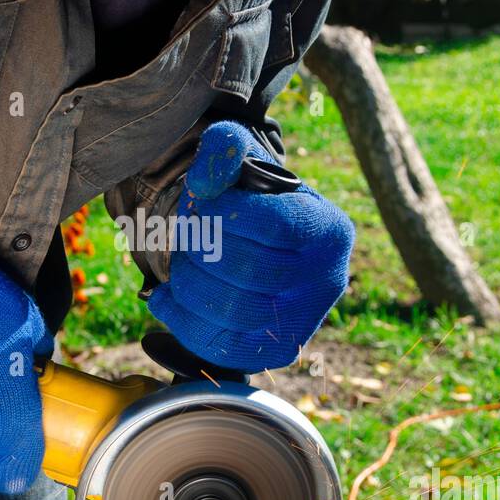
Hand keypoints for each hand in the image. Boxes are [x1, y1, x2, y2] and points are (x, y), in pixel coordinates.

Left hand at [148, 121, 352, 371]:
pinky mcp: (270, 351)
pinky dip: (181, 318)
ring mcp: (301, 322)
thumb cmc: (252, 199)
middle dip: (201, 247)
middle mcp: (326, 280)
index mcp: (329, 230)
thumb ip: (225, 147)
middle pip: (249, 272)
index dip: (226, 212)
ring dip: (189, 281)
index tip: (207, 202)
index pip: (275, 225)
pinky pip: (219, 346)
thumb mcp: (244, 157)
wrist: (259, 245)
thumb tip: (205, 183)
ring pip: (232, 312)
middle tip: (188, 232)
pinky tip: (170, 295)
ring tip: (184, 260)